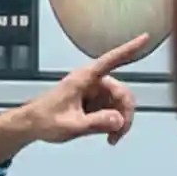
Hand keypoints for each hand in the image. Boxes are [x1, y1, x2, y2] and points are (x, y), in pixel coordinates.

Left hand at [0, 34, 146, 164]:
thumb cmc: (45, 120)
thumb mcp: (70, 125)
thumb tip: (119, 120)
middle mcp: (92, 82)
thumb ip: (95, 123)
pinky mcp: (95, 103)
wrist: (31, 126)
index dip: (129, 49)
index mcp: (84, 78)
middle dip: (125, 114)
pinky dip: (115, 124)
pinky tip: (108, 136)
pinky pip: (114, 111)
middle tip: (118, 135)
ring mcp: (95, 92)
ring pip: (121, 104)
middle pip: (122, 93)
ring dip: (121, 122)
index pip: (110, 60)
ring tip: (110, 138)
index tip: (145, 36)